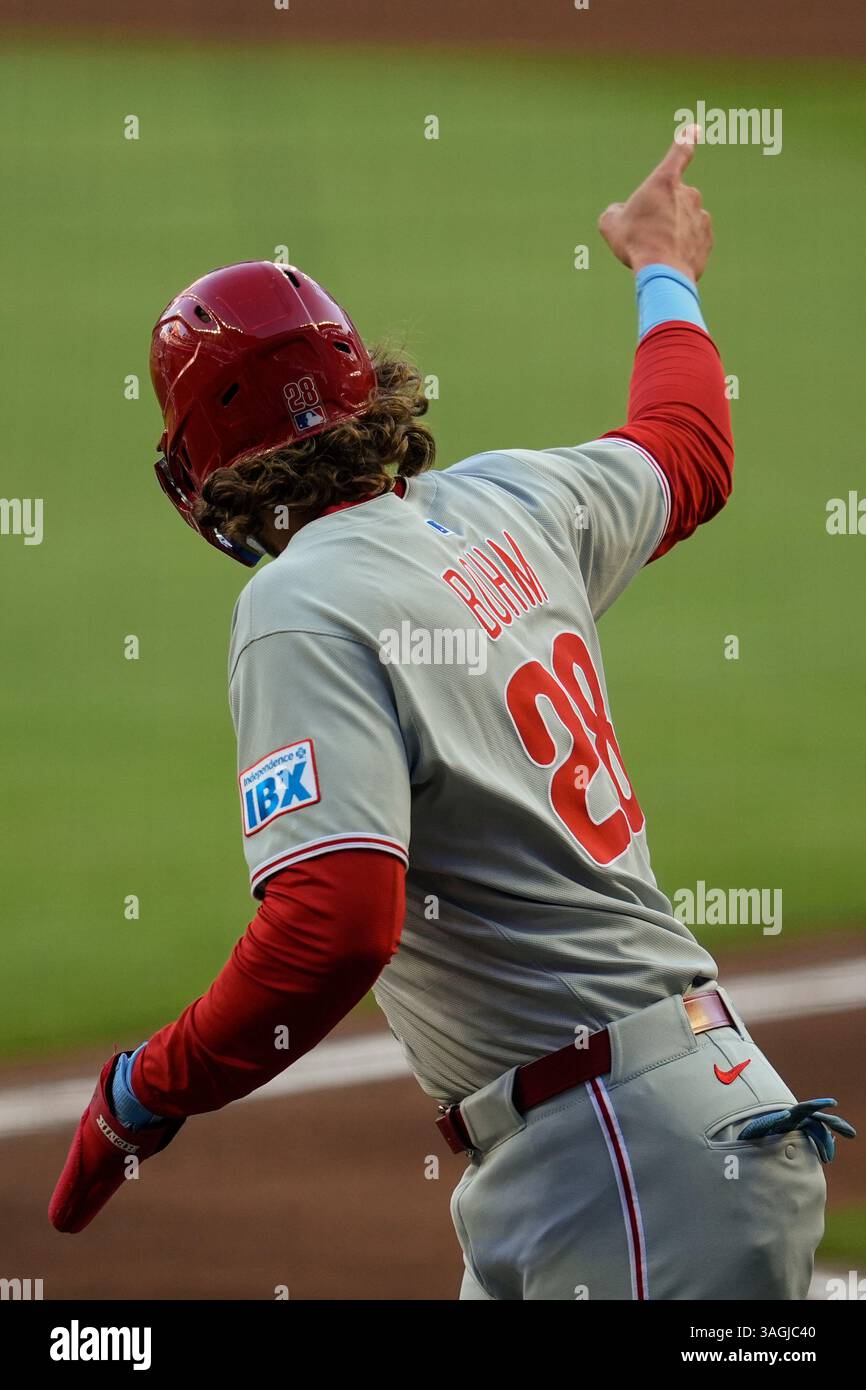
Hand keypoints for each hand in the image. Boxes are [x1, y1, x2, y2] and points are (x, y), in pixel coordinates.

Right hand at [598, 124, 712, 282]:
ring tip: (656, 252)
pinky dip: (681, 249)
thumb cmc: (635, 243)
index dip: (686, 139)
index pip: (680, 153)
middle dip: (663, 214)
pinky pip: (693, 241)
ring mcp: (701, 217)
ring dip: (672, 233)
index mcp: (665, 181)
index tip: (695, 129)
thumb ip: (615, 212)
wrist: (662, 272)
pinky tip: (668, 261)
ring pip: (684, 221)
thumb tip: (619, 213)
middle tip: (647, 235)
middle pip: (674, 200)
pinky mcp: (707, 240)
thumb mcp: (611, 225)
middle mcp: (689, 194)